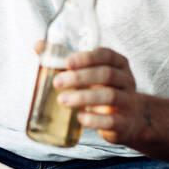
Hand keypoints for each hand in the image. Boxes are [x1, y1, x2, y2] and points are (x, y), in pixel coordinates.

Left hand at [33, 41, 168, 156]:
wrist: (130, 119)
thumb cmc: (102, 89)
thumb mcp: (90, 73)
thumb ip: (66, 60)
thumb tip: (38, 46)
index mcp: (118, 63)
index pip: (106, 55)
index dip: (87, 57)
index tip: (67, 62)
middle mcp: (126, 80)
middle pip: (106, 74)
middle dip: (80, 77)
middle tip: (56, 83)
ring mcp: (128, 102)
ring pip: (110, 96)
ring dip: (83, 97)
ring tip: (62, 100)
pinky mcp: (125, 123)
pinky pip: (112, 120)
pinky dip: (94, 119)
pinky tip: (80, 117)